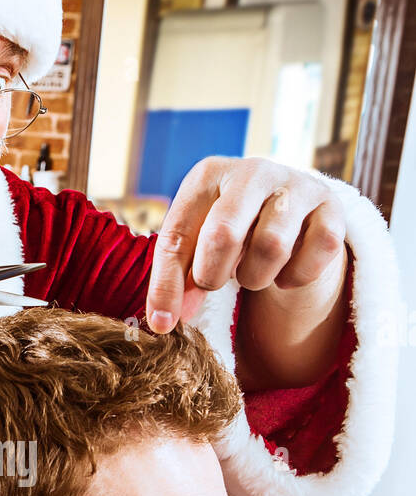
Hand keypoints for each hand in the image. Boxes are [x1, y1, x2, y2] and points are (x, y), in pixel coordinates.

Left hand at [145, 156, 346, 334]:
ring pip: (271, 247)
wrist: (289, 213)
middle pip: (223, 234)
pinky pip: (315, 253)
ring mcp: (296, 185)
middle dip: (213, 274)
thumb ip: (178, 280)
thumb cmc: (233, 231)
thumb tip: (165, 322)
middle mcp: (253, 171)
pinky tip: (285, 272)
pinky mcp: (332, 207)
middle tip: (215, 282)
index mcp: (208, 174)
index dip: (167, 286)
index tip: (163, 324)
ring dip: (256, 277)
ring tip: (252, 272)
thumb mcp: (197, 247)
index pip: (177, 235)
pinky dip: (296, 277)